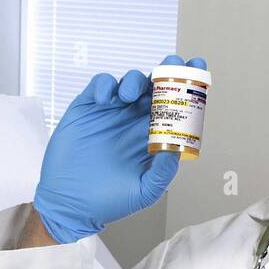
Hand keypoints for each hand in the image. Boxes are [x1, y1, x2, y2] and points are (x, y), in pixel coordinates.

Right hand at [32, 55, 207, 243]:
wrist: (69, 204)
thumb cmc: (109, 201)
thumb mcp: (144, 192)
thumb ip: (163, 172)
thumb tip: (177, 148)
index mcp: (152, 135)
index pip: (176, 104)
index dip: (188, 84)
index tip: (198, 68)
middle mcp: (134, 120)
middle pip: (156, 85)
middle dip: (167, 69)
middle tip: (172, 64)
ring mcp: (111, 112)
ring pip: (130, 82)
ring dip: (135, 81)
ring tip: (129, 96)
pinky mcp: (87, 108)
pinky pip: (100, 85)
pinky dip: (105, 85)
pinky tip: (105, 100)